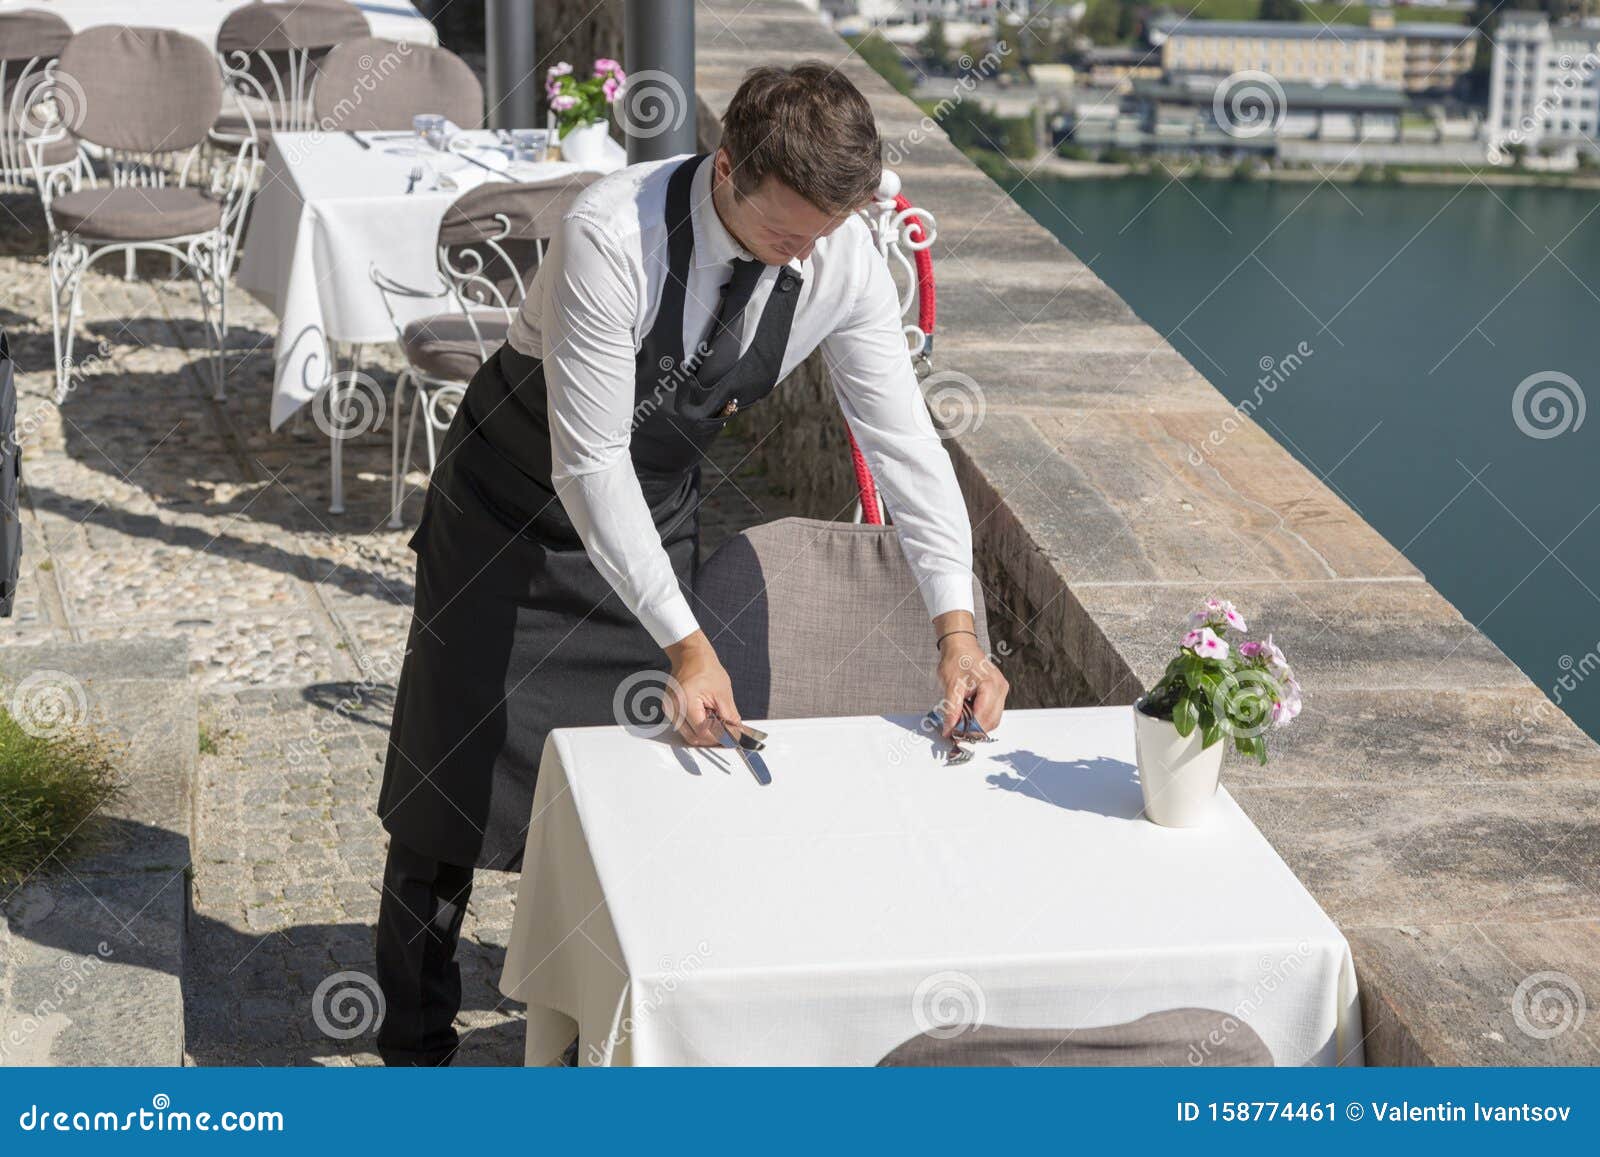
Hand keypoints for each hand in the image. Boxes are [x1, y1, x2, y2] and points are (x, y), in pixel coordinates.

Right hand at [663, 630, 741, 746]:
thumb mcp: (723, 692)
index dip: (718, 737)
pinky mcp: (669, 709)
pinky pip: (683, 726)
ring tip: (713, 717)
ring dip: (703, 732)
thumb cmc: (705, 668)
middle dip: (711, 737)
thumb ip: (729, 716)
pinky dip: (696, 725)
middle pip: (693, 737)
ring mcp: (669, 709)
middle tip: (725, 730)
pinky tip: (704, 714)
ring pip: (687, 734)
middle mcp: (673, 707)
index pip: (702, 731)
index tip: (730, 736)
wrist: (690, 656)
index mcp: (686, 700)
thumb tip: (735, 733)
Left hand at [934, 618, 1008, 739]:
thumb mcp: (950, 685)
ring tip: (961, 722)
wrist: (961, 645)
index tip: (956, 735)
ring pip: (994, 718)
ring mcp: (1002, 689)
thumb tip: (949, 729)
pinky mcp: (999, 691)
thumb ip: (951, 709)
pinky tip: (969, 713)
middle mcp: (1000, 688)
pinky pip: (994, 711)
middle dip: (975, 730)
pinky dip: (982, 717)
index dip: (969, 729)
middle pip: (992, 721)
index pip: (983, 717)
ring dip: (979, 724)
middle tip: (956, 732)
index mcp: (990, 685)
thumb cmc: (956, 659)